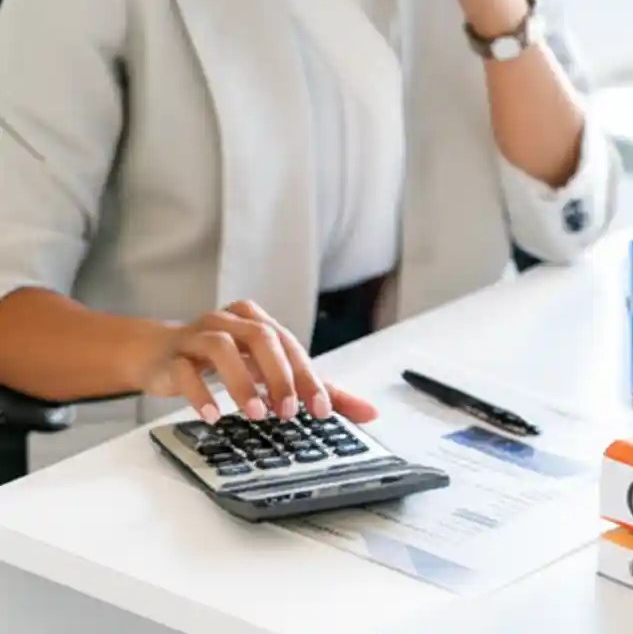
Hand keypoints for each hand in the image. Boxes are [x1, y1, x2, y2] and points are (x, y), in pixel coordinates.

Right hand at [137, 300, 377, 424]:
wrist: (158, 353)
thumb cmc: (222, 361)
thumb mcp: (271, 371)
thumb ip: (318, 389)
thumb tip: (370, 412)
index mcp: (258, 321)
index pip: (290, 345)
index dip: (307, 377)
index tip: (321, 410)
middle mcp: (230, 322)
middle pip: (262, 338)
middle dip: (279, 376)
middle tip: (288, 412)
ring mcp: (198, 335)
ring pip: (221, 348)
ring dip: (241, 382)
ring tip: (255, 414)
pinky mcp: (173, 356)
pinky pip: (185, 370)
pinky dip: (200, 393)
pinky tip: (212, 416)